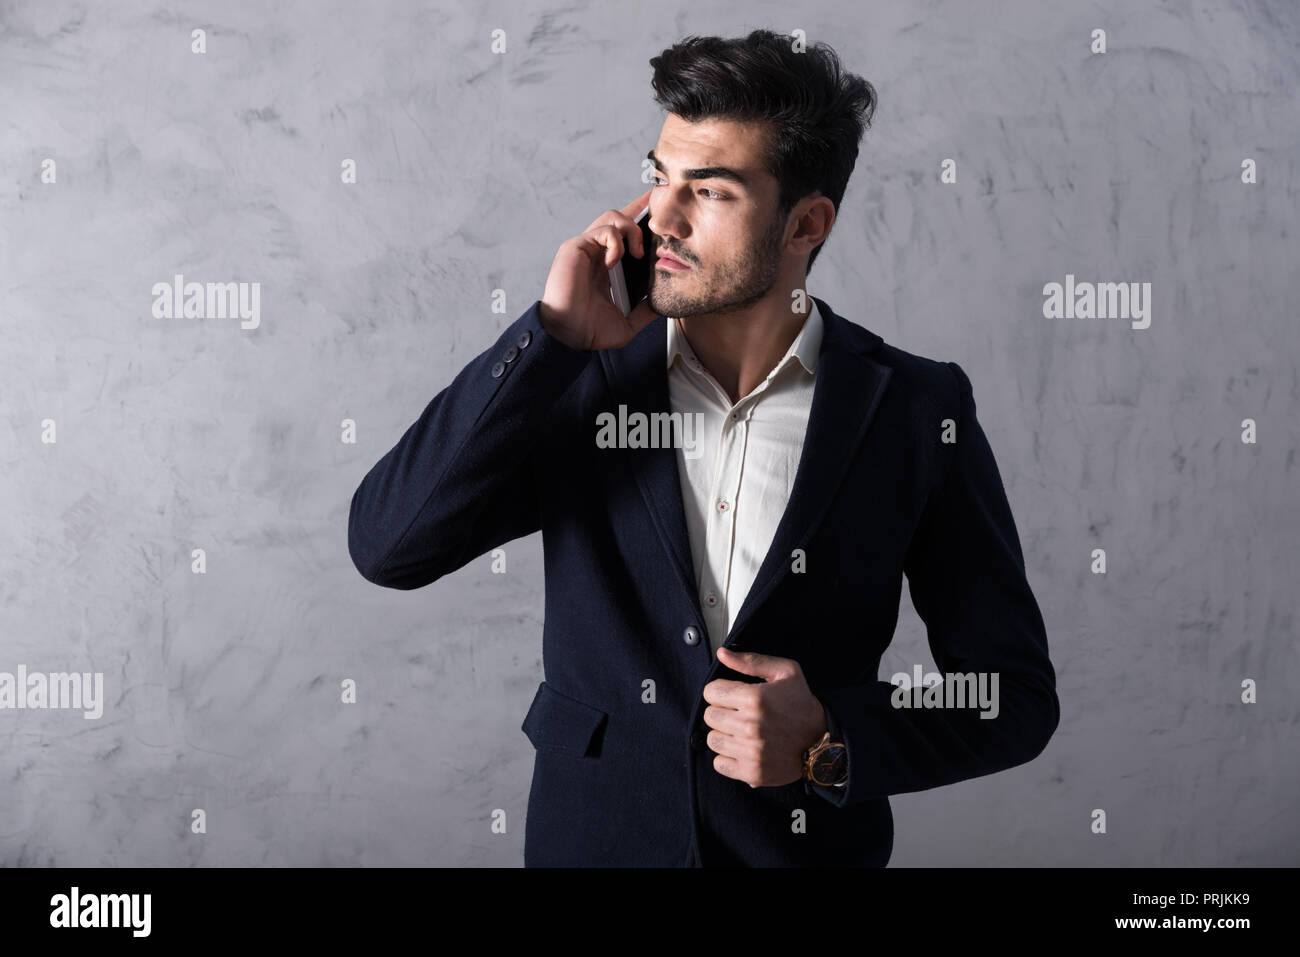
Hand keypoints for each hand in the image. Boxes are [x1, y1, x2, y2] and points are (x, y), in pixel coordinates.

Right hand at [538, 187, 659, 350]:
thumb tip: (664, 304)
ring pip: (613, 217)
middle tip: (659, 215)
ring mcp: (587, 248)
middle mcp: (598, 253)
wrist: (569, 335)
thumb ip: (645, 311)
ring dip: (631, 229)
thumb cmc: (590, 330)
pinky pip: (603, 231)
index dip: (642, 223)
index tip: (661, 219)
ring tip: (638, 252)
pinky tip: (615, 262)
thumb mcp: (628, 322)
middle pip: (620, 217)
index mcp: (609, 267)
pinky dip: (615, 242)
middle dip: (641, 209)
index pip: (626, 235)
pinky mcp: (577, 247)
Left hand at [701, 647, 828, 787]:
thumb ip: (750, 661)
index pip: (711, 692)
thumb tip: (722, 653)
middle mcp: (751, 726)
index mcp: (755, 698)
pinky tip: (741, 749)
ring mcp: (751, 751)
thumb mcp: (784, 672)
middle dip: (721, 711)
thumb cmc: (801, 702)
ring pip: (713, 739)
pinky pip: (719, 764)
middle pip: (709, 716)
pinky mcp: (753, 772)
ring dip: (723, 734)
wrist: (822, 738)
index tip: (733, 695)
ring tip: (741, 731)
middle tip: (738, 713)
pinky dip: (727, 757)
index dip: (721, 691)